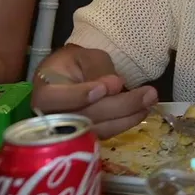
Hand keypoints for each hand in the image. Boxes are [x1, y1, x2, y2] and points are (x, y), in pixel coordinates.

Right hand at [30, 47, 157, 138]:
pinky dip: (126, 123)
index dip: (78, 95)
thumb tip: (114, 86)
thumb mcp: (85, 56)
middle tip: (148, 93)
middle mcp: (51, 118)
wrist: (71, 77)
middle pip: (82, 118)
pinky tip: (143, 110)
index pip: (53, 99)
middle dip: (118, 106)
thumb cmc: (75, 64)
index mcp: (44, 91)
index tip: (105, 87)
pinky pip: (105, 134)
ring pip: (96, 130)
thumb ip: (97, 69)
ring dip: (127, 117)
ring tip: (150, 100)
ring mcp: (68, 132)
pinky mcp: (84, 138)